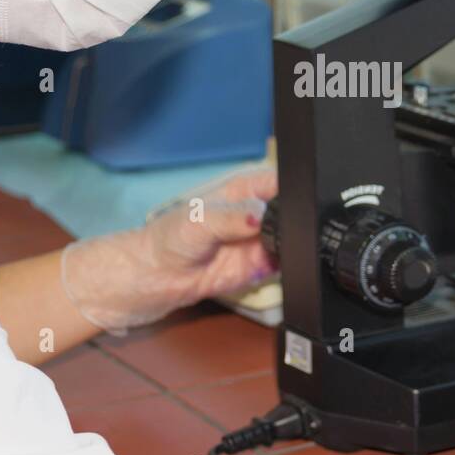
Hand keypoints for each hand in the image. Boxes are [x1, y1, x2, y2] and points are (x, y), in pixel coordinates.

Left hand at [60, 169, 276, 332]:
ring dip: (292, 243)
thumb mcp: (199, 219)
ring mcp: (262, 240)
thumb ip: (231, 217)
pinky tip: (273, 262)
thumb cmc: (170, 237)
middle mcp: (259, 212)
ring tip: (270, 245)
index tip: (295, 197)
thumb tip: (258, 216)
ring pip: (294, 237)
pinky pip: (286, 264)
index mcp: (247, 188)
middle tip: (279, 227)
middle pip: (293, 209)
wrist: (157, 276)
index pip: (282, 179)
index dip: (294, 185)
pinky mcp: (263, 266)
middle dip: (296, 217)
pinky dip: (287, 264)